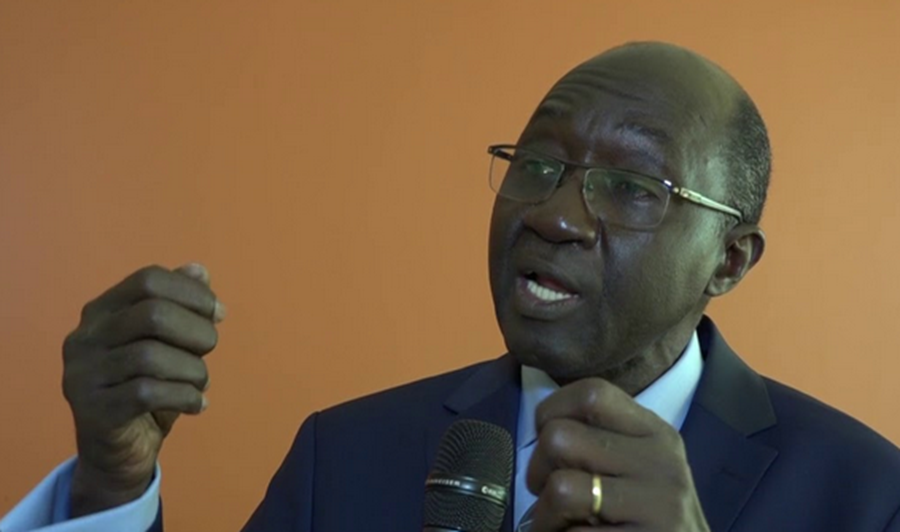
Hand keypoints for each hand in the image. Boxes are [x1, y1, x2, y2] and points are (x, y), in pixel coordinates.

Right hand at [62, 264, 224, 515]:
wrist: (116, 453)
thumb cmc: (144, 388)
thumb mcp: (165, 344)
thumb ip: (179, 305)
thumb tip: (200, 270)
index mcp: (100, 311)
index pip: (148, 280)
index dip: (191, 292)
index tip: (218, 314)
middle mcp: (84, 338)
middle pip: (152, 314)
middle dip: (196, 330)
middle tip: (209, 350)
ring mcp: (83, 376)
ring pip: (151, 356)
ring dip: (193, 369)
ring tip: (201, 382)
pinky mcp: (95, 412)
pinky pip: (148, 393)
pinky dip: (185, 396)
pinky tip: (197, 404)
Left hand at [526, 379, 708, 531]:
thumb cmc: (649, 516)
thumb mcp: (640, 465)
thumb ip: (601, 438)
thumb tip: (541, 429)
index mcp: (656, 433)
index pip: (591, 394)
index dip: (551, 411)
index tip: (545, 442)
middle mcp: (661, 463)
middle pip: (561, 438)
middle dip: (537, 468)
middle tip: (546, 493)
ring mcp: (659, 506)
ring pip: (561, 488)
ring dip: (543, 512)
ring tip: (558, 522)